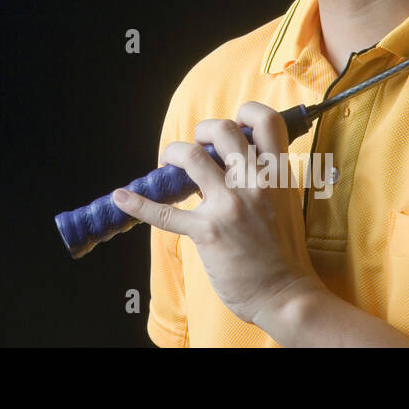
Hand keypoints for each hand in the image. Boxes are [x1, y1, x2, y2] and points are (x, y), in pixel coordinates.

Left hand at [112, 100, 323, 328]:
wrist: (287, 296)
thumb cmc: (284, 252)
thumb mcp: (284, 203)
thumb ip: (262, 178)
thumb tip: (229, 160)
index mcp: (278, 175)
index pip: (267, 121)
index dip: (246, 113)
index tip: (234, 124)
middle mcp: (255, 183)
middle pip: (222, 130)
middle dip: (202, 131)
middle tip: (197, 147)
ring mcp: (230, 206)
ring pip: (192, 157)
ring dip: (174, 153)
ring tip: (168, 163)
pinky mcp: (207, 232)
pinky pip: (165, 212)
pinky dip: (139, 203)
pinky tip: (121, 198)